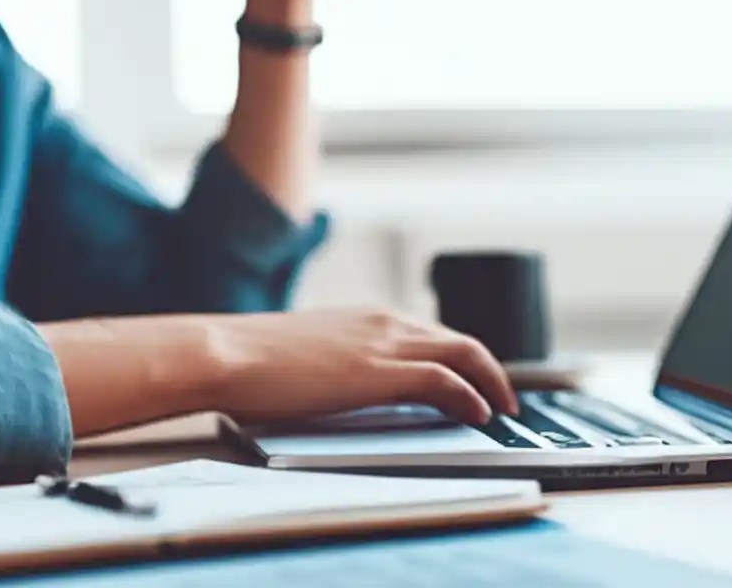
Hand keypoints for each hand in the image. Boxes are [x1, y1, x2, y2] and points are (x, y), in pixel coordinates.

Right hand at [203, 309, 518, 424]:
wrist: (226, 353)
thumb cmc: (253, 361)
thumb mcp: (310, 355)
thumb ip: (341, 361)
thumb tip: (350, 383)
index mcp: (369, 318)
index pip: (434, 334)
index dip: (465, 358)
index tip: (479, 380)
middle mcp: (385, 322)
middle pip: (460, 340)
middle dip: (491, 370)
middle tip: (505, 398)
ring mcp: (385, 344)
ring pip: (463, 353)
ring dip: (491, 383)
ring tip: (503, 410)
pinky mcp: (380, 371)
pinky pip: (444, 380)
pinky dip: (470, 396)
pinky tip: (479, 414)